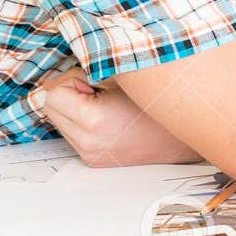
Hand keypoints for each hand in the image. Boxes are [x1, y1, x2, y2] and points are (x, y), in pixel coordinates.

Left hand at [35, 68, 200, 167]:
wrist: (184, 135)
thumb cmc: (157, 101)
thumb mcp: (121, 77)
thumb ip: (84, 74)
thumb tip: (51, 82)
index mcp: (94, 121)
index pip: (53, 96)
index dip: (72, 82)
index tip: (94, 83)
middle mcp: (88, 143)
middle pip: (52, 110)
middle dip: (70, 96)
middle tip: (99, 93)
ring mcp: (91, 155)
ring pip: (61, 123)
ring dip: (76, 110)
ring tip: (108, 106)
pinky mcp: (95, 161)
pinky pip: (74, 135)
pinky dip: (84, 123)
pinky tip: (110, 119)